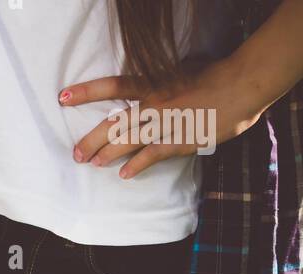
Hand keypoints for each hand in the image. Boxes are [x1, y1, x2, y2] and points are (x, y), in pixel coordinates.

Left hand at [58, 60, 264, 178]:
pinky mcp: (181, 139)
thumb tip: (153, 80)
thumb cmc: (215, 73)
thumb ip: (163, 77)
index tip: (63, 97)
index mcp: (153, 82)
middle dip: (92, 139)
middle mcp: (155, 103)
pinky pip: (154, 155)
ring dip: (107, 154)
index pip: (113, 86)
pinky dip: (138, 165)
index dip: (87, 91)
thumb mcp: (182, 68)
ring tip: (92, 164)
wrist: (241, 84)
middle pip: (115, 122)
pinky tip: (124, 174)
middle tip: (76, 153)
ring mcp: (167, 122)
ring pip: (129, 141)